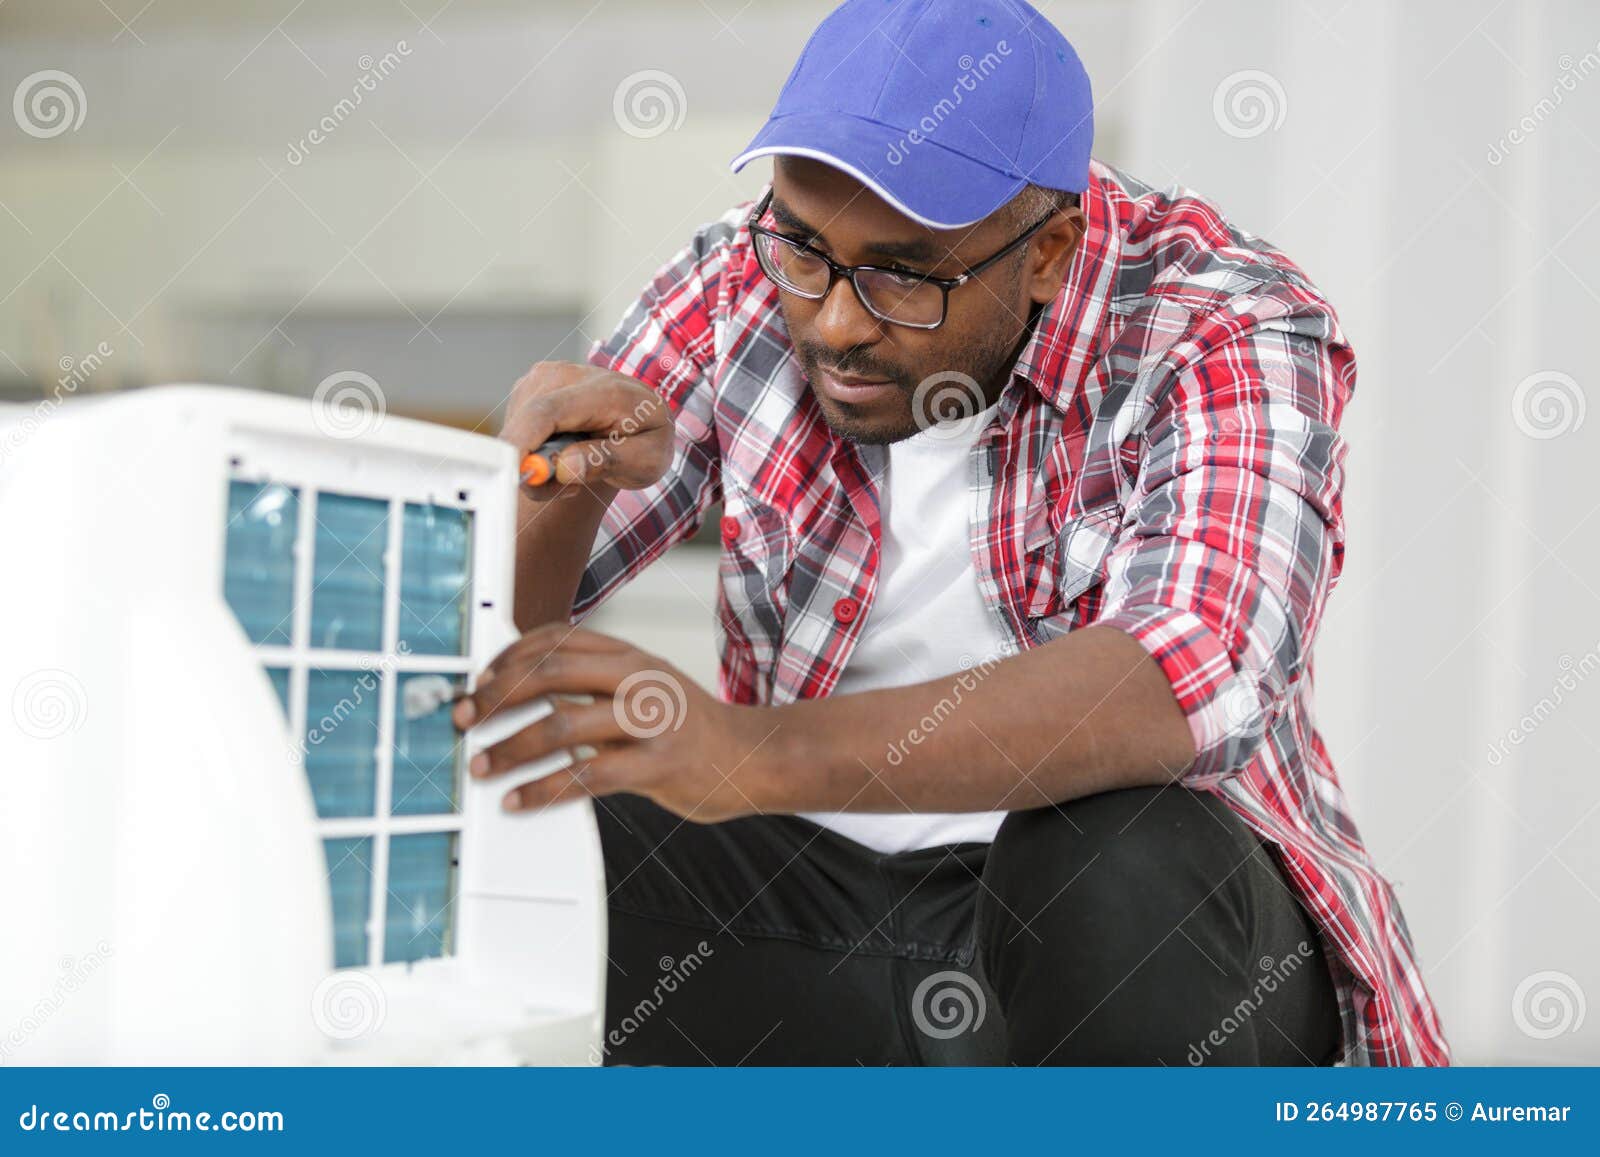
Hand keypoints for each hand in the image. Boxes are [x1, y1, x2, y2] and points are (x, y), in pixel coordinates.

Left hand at [453, 624, 780, 821]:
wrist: (751, 757)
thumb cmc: (687, 726)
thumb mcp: (643, 686)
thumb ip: (592, 683)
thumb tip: (519, 691)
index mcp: (628, 655)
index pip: (555, 639)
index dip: (507, 658)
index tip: (475, 682)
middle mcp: (638, 678)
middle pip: (551, 672)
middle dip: (496, 697)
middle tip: (463, 719)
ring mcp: (652, 719)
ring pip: (564, 725)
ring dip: (511, 747)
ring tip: (481, 765)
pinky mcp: (660, 764)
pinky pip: (588, 777)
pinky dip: (544, 790)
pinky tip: (519, 801)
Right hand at [502, 361, 672, 497]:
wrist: (641, 418)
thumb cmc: (647, 440)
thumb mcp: (646, 460)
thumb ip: (608, 461)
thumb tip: (564, 468)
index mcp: (605, 390)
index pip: (548, 412)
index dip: (521, 444)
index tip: (513, 477)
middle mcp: (568, 375)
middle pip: (525, 424)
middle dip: (532, 468)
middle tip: (566, 489)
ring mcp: (544, 378)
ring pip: (516, 431)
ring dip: (535, 464)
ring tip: (574, 468)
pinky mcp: (530, 387)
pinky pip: (516, 430)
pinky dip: (530, 453)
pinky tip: (561, 453)